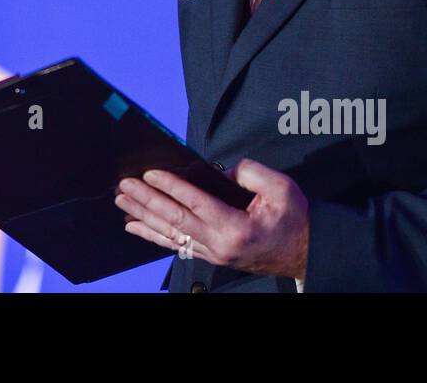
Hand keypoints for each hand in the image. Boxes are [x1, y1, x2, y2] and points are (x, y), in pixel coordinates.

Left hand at [115, 159, 309, 281]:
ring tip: (123, 203)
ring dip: (144, 217)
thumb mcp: (282, 188)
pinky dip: (152, 235)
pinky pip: (175, 244)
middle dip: (146, 201)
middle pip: (174, 220)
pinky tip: (136, 226)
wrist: (303, 252)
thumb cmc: (293, 220)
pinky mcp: (210, 255)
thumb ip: (251, 172)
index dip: (170, 187)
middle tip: (125, 186)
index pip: (194, 204)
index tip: (150, 174)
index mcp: (236, 227)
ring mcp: (212, 253)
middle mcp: (219, 244)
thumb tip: (222, 171)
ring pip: (170, 234)